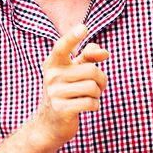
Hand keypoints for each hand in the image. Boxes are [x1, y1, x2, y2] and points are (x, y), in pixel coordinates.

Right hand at [31, 24, 108, 148]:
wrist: (49, 124)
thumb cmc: (65, 93)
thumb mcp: (73, 73)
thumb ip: (87, 57)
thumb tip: (103, 52)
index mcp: (53, 64)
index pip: (62, 47)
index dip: (73, 37)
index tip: (84, 28)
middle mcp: (52, 76)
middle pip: (91, 70)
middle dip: (101, 80)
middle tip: (97, 86)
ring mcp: (55, 93)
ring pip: (93, 87)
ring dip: (98, 94)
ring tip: (90, 97)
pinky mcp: (62, 109)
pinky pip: (90, 102)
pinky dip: (94, 105)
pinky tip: (87, 107)